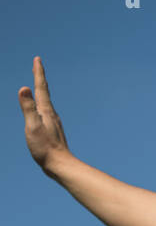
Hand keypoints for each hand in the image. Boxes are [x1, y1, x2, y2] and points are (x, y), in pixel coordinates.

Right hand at [19, 57, 70, 171]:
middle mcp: (51, 115)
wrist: (60, 166)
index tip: (37, 59)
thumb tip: (24, 88)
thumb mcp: (32, 126)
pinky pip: (46, 114)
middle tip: (37, 66)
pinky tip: (43, 112)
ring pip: (46, 103)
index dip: (38, 73)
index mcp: (46, 111)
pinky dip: (42, 106)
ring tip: (39, 86)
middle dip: (40, 79)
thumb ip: (28, 108)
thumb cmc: (45, 148)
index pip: (41, 88)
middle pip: (44, 93)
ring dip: (42, 92)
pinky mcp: (53, 132)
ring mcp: (53, 123)